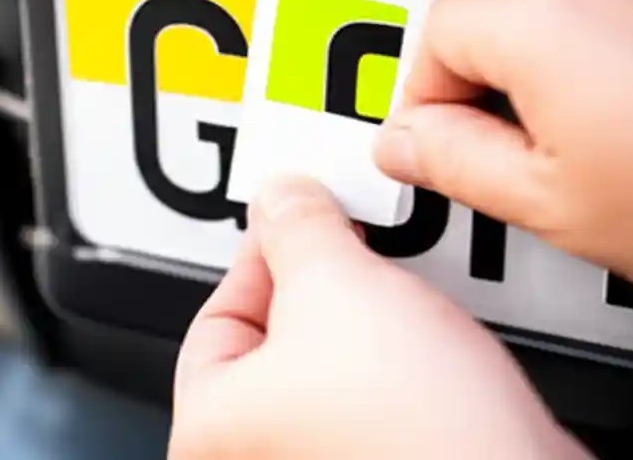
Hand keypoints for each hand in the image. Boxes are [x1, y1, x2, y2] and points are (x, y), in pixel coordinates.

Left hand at [169, 176, 587, 459]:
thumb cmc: (415, 432)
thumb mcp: (337, 284)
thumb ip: (296, 227)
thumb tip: (281, 198)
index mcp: (209, 428)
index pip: (214, 317)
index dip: (261, 252)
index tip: (298, 219)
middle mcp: (255, 456)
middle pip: (269, 344)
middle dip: (313, 287)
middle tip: (346, 249)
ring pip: (326, 372)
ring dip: (359, 325)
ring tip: (392, 294)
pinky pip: (370, 402)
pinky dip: (391, 367)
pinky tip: (422, 343)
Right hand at [375, 0, 632, 311]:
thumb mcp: (556, 208)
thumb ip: (455, 164)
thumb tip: (406, 144)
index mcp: (543, 23)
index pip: (433, 33)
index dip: (427, 98)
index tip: (444, 144)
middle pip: (500, 9)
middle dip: (494, 78)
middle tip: (520, 152)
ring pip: (575, 6)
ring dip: (564, 67)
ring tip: (606, 150)